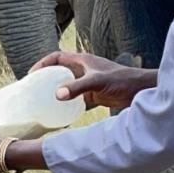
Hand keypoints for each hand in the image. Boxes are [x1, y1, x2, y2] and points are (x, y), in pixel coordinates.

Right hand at [31, 50, 156, 110]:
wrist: (142, 91)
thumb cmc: (123, 81)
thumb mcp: (97, 82)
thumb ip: (77, 88)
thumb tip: (57, 95)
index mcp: (83, 61)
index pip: (57, 57)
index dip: (43, 63)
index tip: (31, 75)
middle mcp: (84, 71)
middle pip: (59, 71)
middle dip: (45, 78)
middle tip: (32, 90)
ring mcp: (89, 84)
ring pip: (67, 86)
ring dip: (55, 92)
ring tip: (42, 102)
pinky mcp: (94, 96)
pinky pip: (76, 100)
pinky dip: (67, 105)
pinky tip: (61, 114)